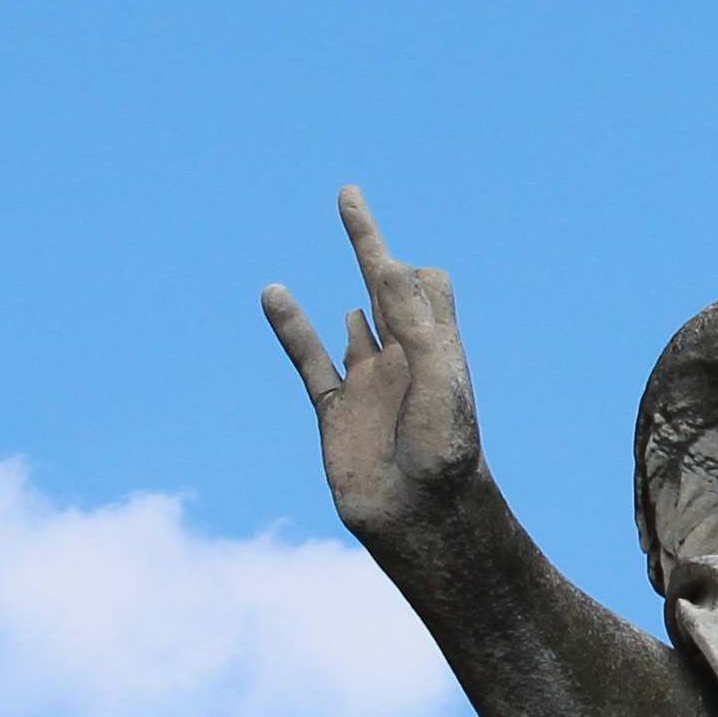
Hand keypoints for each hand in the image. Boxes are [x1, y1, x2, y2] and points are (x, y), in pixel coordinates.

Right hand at [262, 187, 485, 560]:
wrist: (422, 519)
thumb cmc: (444, 453)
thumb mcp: (439, 381)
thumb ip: (416, 325)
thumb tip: (391, 266)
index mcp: (435, 347)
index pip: (422, 283)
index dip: (400, 264)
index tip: (385, 264)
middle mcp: (402, 359)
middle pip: (387, 288)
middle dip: (371, 245)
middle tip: (349, 197)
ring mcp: (369, 383)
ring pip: (350, 324)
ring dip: (353, 292)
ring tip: (357, 251)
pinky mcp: (336, 411)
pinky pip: (308, 360)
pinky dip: (291, 327)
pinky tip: (273, 294)